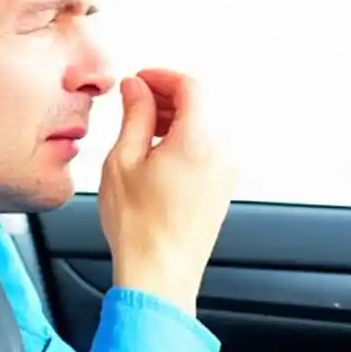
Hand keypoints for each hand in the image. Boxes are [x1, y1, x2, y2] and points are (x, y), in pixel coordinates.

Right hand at [98, 69, 236, 315]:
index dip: (163, 76)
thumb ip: (135, 115)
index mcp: (199, 139)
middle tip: (137, 99)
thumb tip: (136, 89)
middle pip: (204, 102)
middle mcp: (222, 151)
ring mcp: (227, 170)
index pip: (192, 85)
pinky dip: (188, 136)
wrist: (160, 275)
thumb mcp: (123, 160)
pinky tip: (159, 150)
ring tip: (144, 126)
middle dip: (170, 94)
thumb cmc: (139, 228)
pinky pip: (211, 145)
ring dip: (179, 116)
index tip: (141, 80)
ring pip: (209, 123)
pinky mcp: (223, 186)